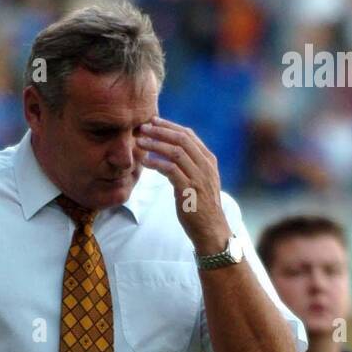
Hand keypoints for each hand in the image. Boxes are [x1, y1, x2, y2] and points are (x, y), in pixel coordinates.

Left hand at [136, 117, 229, 254]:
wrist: (211, 230)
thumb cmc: (202, 207)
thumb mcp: (200, 181)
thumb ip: (190, 166)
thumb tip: (172, 154)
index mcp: (208, 160)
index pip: (188, 135)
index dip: (169, 126)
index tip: (154, 122)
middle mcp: (205, 165)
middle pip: (181, 139)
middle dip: (160, 130)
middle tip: (143, 127)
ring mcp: (198, 177)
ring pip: (175, 152)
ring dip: (155, 144)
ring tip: (140, 141)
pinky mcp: (189, 190)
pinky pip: (170, 170)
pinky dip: (156, 163)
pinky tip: (145, 161)